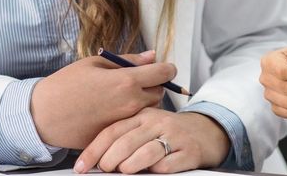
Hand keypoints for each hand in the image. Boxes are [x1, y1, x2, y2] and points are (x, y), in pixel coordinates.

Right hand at [31, 50, 176, 148]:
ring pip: (148, 111)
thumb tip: (152, 56)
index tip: (164, 68)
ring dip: (143, 102)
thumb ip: (128, 60)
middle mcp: (131, 104)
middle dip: (154, 86)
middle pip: (159, 94)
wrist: (44, 114)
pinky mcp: (117, 136)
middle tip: (137, 81)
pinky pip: (132, 125)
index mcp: (127, 81)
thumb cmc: (66, 84)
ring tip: (121, 97)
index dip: (167, 68)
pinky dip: (128, 117)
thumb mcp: (95, 63)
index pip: (163, 73)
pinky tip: (111, 111)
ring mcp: (125, 123)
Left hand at [75, 107, 229, 173]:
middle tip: (104, 169)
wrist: (205, 133)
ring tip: (123, 170)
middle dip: (109, 159)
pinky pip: (168, 164)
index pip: (112, 131)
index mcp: (142, 115)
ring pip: (147, 152)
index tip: (81, 166)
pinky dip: (156, 170)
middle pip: (127, 141)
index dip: (94, 149)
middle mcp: (157, 122)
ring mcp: (174, 136)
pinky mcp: (189, 151)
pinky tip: (151, 171)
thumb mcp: (146, 127)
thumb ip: (125, 137)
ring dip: (130, 165)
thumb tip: (97, 160)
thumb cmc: (167, 133)